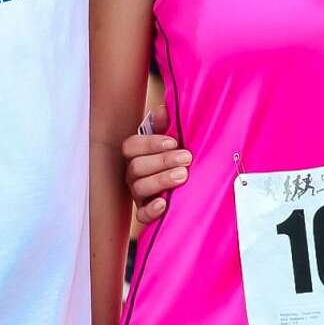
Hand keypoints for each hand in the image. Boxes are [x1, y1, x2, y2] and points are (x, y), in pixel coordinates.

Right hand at [122, 108, 187, 231]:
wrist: (193, 186)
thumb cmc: (180, 158)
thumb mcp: (176, 141)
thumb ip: (168, 126)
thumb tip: (164, 109)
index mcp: (138, 155)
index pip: (131, 146)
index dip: (149, 143)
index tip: (173, 142)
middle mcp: (134, 174)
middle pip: (136, 167)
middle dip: (162, 161)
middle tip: (187, 158)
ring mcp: (138, 194)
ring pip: (139, 188)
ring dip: (161, 180)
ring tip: (183, 175)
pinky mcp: (146, 213)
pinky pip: (141, 215)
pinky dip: (151, 210)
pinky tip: (164, 204)